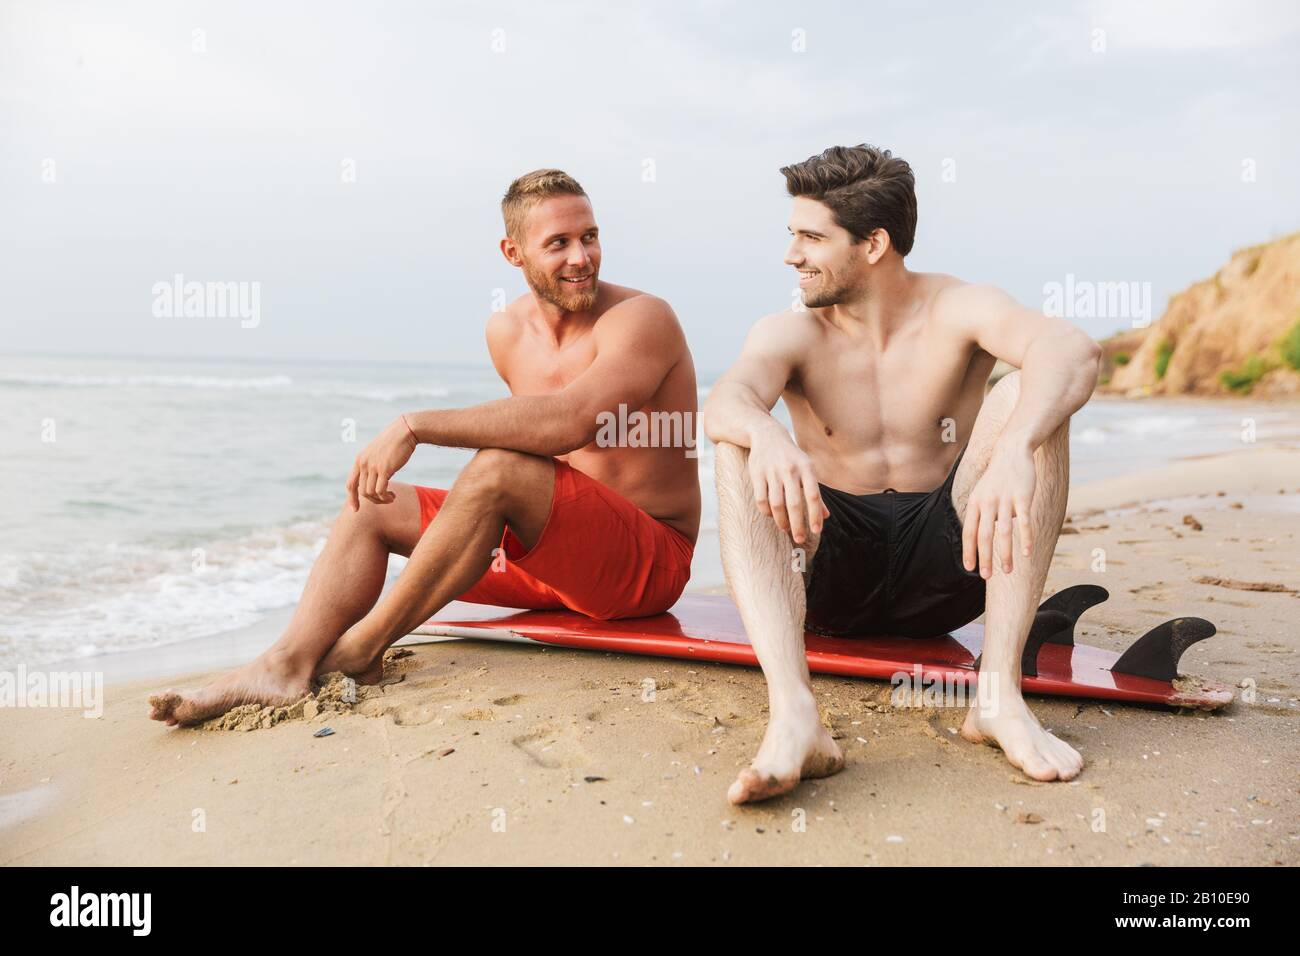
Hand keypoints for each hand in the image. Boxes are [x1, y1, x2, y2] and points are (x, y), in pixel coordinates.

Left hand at [347, 416, 417, 509]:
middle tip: (385, 500)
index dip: (352, 498)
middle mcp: (363, 464)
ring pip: (370, 493)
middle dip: (373, 500)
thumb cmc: (394, 443)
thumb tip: (374, 483)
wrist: (404, 432)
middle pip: (361, 491)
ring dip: (381, 500)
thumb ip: (373, 466)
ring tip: (391, 498)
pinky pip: (380, 490)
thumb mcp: (378, 454)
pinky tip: (393, 496)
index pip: (350, 484)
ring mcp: (372, 466)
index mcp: (359, 460)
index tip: (355, 509)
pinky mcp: (384, 469)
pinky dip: (385, 497)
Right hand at [747, 426, 828, 544]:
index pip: (813, 496)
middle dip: (798, 525)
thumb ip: (815, 492)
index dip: (815, 515)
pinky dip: (766, 512)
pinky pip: (761, 499)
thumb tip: (825, 516)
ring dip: (781, 520)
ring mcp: (773, 471)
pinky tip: (771, 516)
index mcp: (807, 468)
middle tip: (799, 538)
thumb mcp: (807, 468)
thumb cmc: (791, 456)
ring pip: (777, 503)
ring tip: (785, 528)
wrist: (767, 434)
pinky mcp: (757, 473)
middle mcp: (790, 470)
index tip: (817, 531)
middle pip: (794, 503)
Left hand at [961, 443, 1036, 578]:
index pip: (969, 532)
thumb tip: (988, 536)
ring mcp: (1005, 500)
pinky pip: (1024, 522)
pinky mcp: (1022, 497)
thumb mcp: (982, 492)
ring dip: (1005, 554)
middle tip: (987, 577)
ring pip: (1003, 533)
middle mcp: (987, 502)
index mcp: (975, 502)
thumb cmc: (997, 476)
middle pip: (984, 536)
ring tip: (1007, 571)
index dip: (969, 551)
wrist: (1012, 450)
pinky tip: (1026, 553)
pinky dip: (1025, 539)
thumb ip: (982, 514)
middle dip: (985, 559)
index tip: (970, 568)